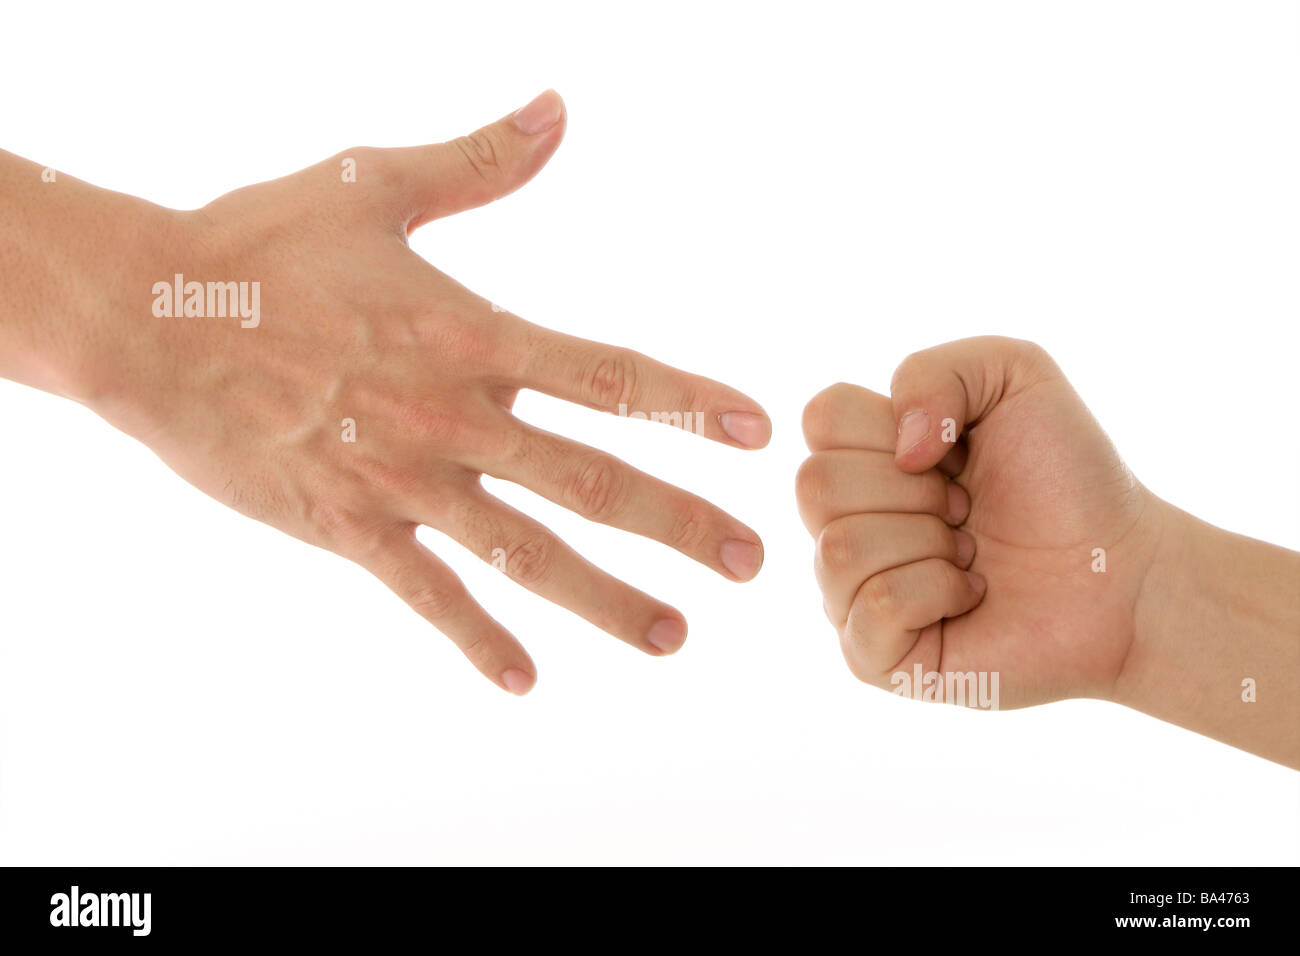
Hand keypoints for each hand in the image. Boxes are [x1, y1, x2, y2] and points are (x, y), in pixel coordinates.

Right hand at [52, 91, 769, 693]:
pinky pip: (424, 595)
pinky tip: (524, 679)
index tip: (754, 430)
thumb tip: (558, 108)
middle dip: (678, 524)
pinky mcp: (345, 527)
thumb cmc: (258, 244)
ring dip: (605, 598)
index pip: (607, 374)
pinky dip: (475, 639)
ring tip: (674, 635)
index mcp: (469, 334)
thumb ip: (479, 162)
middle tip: (751, 560)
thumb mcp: (372, 184)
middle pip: (590, 481)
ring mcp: (401, 480)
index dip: (687, 402)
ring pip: (525, 553)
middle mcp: (451, 416)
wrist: (143, 316)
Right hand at [797, 337, 1159, 707]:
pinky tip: (969, 596)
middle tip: (967, 509)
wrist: (1124, 571)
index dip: (890, 425)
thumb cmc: (1068, 477)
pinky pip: (875, 606)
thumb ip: (935, 369)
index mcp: (863, 459)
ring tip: (971, 554)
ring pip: (839, 548)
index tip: (952, 452)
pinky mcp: (874, 657)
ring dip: (929, 543)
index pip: (821, 418)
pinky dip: (936, 592)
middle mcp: (844, 525)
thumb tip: (900, 449)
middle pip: (815, 484)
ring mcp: (850, 594)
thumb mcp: (1015, 375)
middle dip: (914, 491)